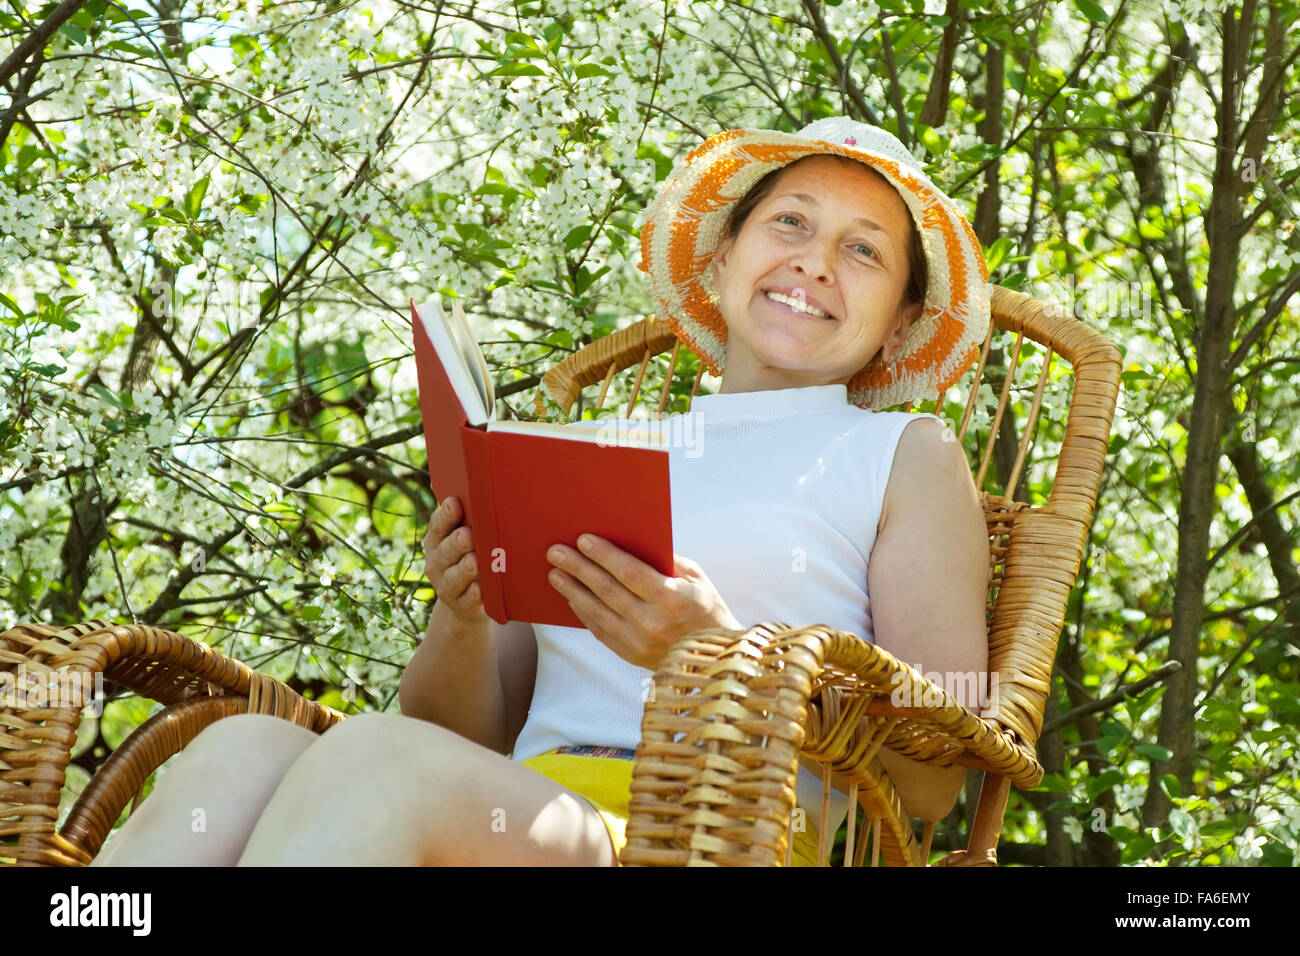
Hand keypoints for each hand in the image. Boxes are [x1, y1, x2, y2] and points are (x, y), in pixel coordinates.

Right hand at [423, 497, 487, 625]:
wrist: (466, 604)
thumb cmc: (469, 557)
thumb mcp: (461, 535)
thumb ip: (462, 514)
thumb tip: (452, 477)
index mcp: (436, 540)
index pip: (437, 525)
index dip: (445, 515)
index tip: (455, 503)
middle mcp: (436, 563)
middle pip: (444, 551)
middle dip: (456, 543)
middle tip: (468, 534)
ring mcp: (446, 586)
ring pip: (453, 577)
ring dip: (464, 569)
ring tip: (474, 561)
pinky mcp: (460, 606)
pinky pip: (467, 600)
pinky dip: (474, 595)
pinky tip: (481, 589)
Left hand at [546, 534, 742, 669]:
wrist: (713, 659)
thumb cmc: (706, 609)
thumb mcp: (696, 578)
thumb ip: (667, 560)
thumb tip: (631, 542)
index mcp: (671, 598)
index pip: (629, 572)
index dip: (603, 555)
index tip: (582, 540)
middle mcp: (651, 622)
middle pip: (606, 589)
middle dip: (578, 568)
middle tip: (556, 552)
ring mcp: (638, 641)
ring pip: (596, 611)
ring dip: (572, 590)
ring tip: (555, 573)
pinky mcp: (630, 654)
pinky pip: (599, 630)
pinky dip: (583, 612)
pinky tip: (571, 597)